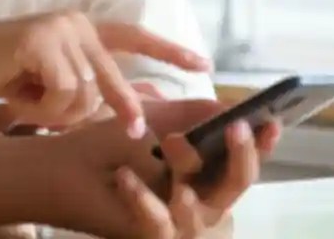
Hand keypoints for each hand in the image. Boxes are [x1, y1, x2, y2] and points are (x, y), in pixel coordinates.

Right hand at [0, 11, 210, 138]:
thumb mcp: (49, 83)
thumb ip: (84, 86)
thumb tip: (131, 112)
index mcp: (81, 27)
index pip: (133, 36)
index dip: (168, 50)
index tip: (202, 63)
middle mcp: (76, 22)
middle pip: (113, 78)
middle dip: (124, 110)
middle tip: (136, 134)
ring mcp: (60, 28)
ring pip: (85, 93)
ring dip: (57, 113)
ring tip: (28, 105)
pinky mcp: (42, 40)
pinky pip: (63, 92)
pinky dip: (42, 109)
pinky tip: (19, 99)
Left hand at [34, 103, 279, 237]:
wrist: (60, 172)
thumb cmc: (107, 146)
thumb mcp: (152, 121)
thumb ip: (191, 114)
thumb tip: (230, 107)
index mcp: (202, 176)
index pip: (240, 162)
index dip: (260, 145)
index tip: (272, 121)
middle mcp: (197, 202)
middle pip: (234, 187)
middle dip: (240, 157)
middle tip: (236, 128)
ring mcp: (176, 225)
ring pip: (199, 205)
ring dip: (186, 168)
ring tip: (169, 141)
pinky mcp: (148, 237)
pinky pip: (157, 224)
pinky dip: (142, 198)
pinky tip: (125, 176)